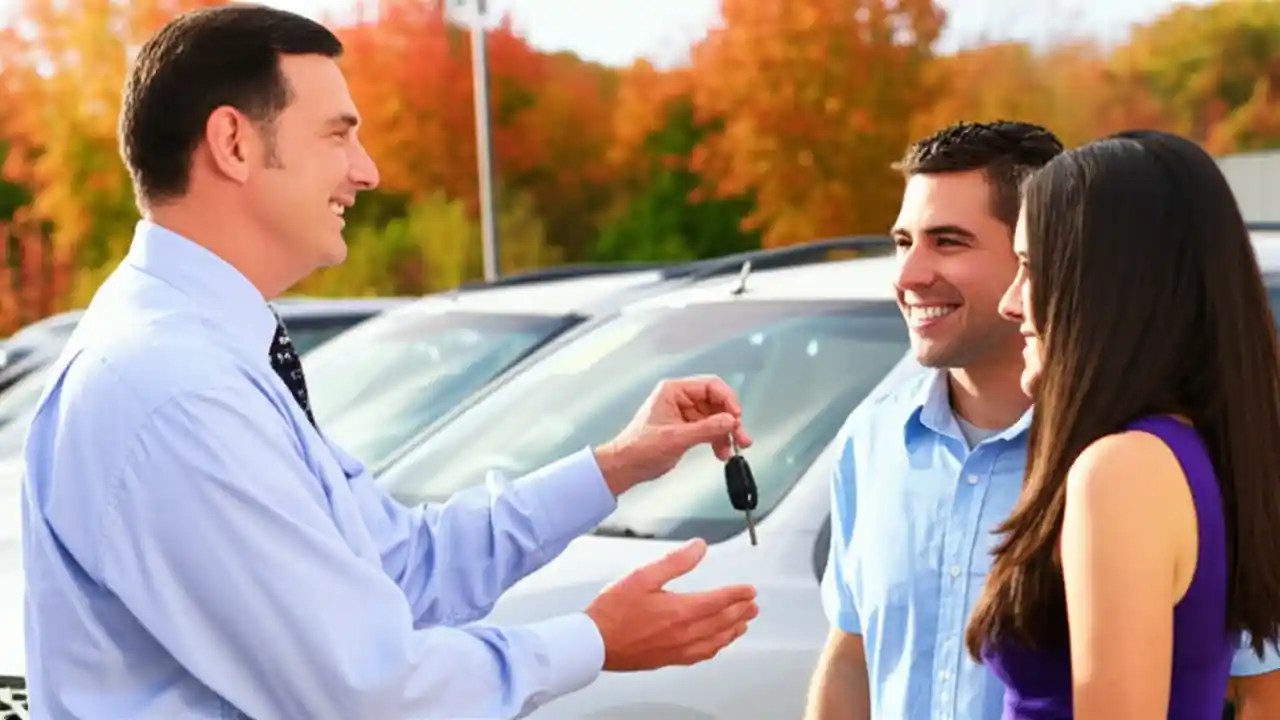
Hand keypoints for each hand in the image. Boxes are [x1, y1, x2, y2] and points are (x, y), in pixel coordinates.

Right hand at [585, 538, 757, 670]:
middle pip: (722, 621)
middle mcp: (685, 633)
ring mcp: (678, 649)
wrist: (595, 643)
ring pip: (716, 640)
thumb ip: (675, 561)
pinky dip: (716, 647)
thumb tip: (699, 547)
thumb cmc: (614, 612)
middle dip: (740, 612)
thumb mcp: (642, 577)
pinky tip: (717, 644)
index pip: (719, 601)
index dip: (737, 594)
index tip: (749, 589)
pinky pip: (702, 655)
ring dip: (733, 630)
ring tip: (743, 624)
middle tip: (753, 605)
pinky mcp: (669, 659)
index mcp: (680, 610)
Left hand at [594, 375, 752, 494]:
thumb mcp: (676, 438)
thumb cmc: (642, 448)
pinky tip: (721, 453)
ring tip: (733, 450)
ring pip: (716, 418)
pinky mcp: (686, 428)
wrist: (625, 467)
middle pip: (716, 402)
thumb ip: (706, 429)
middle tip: (742, 438)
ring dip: (726, 433)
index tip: (736, 417)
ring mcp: (685, 414)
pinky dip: (717, 440)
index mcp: (674, 391)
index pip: (710, 385)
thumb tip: (731, 421)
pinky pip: (709, 430)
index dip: (727, 399)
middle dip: (730, 420)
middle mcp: (681, 398)